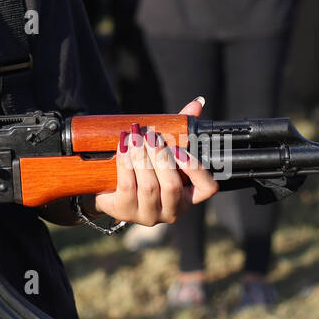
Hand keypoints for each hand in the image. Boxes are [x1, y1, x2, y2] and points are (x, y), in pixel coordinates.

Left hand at [94, 98, 217, 225]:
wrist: (111, 188)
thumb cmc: (145, 169)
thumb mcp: (164, 151)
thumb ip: (182, 130)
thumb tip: (197, 103)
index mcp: (189, 196)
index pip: (207, 188)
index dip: (196, 169)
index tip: (179, 149)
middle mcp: (172, 210)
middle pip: (172, 185)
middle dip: (161, 157)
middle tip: (150, 136)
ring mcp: (149, 214)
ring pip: (149, 187)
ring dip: (141, 158)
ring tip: (134, 138)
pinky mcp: (126, 211)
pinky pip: (127, 187)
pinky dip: (125, 164)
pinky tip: (122, 148)